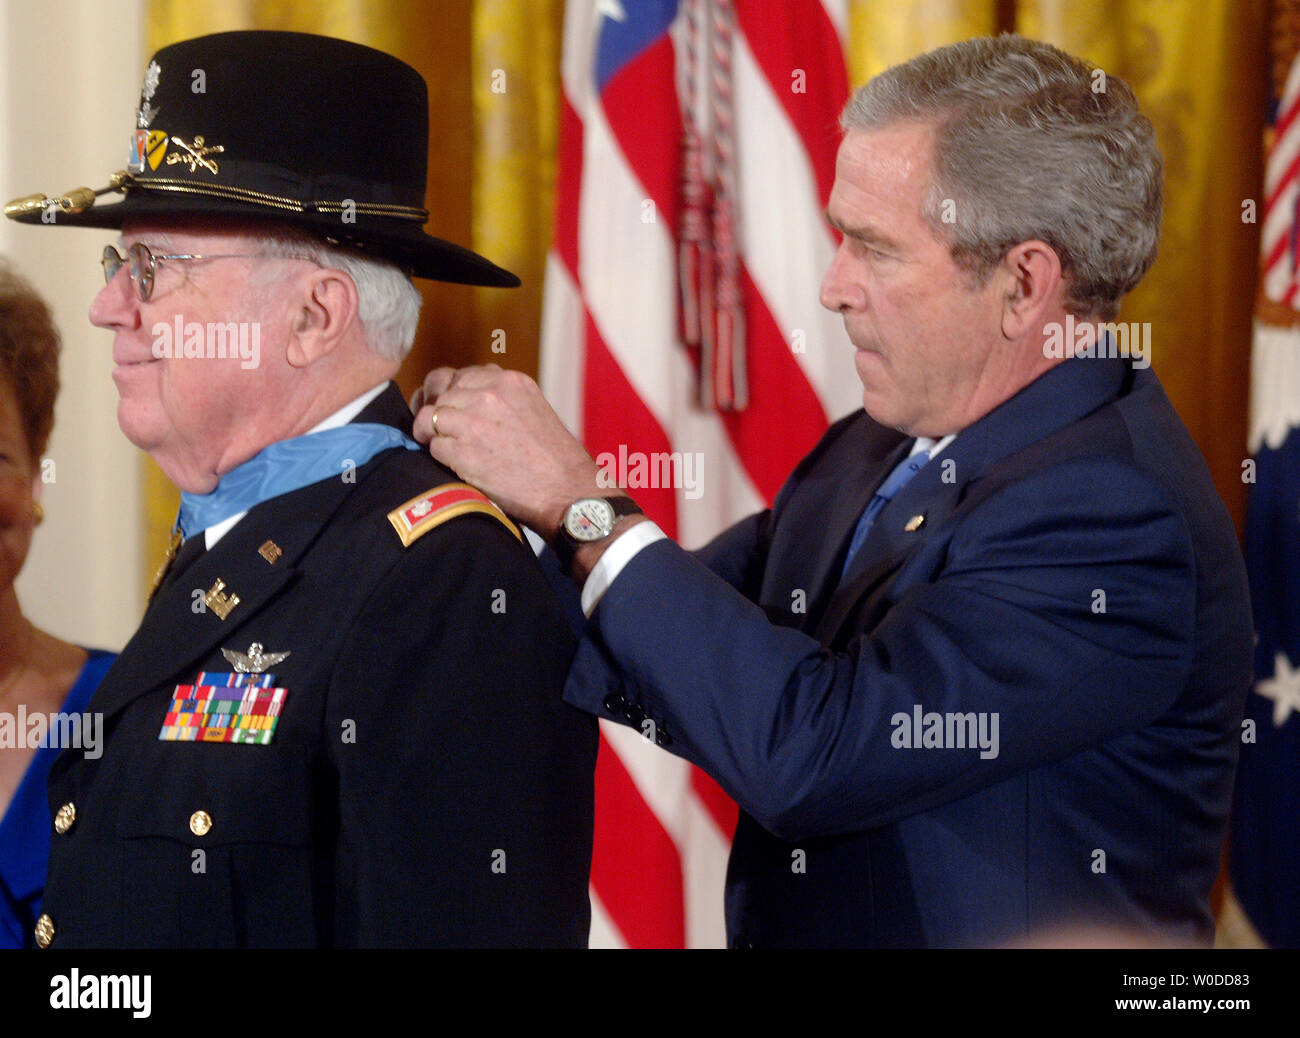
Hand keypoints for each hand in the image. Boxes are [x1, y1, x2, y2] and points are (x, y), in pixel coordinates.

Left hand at [411, 365, 604, 535]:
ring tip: (445, 449)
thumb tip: (467, 400)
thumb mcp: (533, 410)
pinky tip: (457, 466)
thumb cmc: (554, 459)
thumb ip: (502, 399)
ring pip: (429, 417)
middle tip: (433, 428)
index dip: (447, 392)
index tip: (445, 407)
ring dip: (432, 434)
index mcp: (510, 381)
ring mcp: (474, 421)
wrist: (567, 491)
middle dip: (434, 410)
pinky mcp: (462, 451)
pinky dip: (440, 457)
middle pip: (439, 391)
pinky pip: (433, 446)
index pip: (460, 375)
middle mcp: (490, 394)